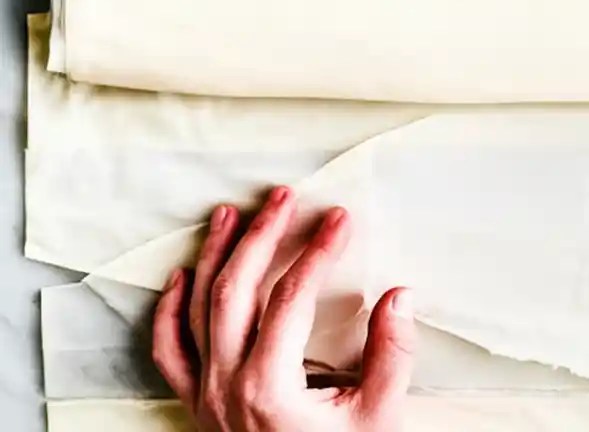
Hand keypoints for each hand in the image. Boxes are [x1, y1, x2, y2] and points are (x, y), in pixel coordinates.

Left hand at [152, 186, 414, 431]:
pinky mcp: (198, 405)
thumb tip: (399, 295)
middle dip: (261, 236)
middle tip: (286, 197)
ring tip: (232, 213)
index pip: (291, 297)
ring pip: (197, 308)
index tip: (340, 219)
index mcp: (270, 387)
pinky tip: (181, 277)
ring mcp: (205, 396)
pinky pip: (169, 351)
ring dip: (214, 255)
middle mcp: (227, 387)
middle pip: (235, 290)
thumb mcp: (379, 420)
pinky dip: (169, 310)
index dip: (317, 251)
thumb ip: (391, 356)